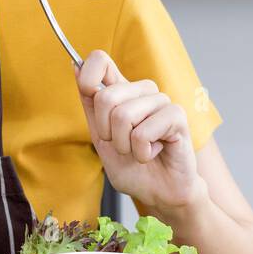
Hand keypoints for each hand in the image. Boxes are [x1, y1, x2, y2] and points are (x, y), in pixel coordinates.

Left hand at [72, 50, 204, 212]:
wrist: (159, 193)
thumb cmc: (132, 166)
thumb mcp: (101, 138)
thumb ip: (91, 105)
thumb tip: (76, 65)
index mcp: (121, 92)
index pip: (100, 60)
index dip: (87, 77)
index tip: (89, 98)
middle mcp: (141, 91)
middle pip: (105, 96)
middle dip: (106, 132)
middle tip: (121, 145)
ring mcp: (160, 101)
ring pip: (123, 116)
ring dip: (125, 146)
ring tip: (139, 151)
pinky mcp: (176, 115)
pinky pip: (143, 132)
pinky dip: (142, 152)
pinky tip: (154, 153)